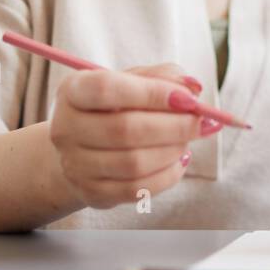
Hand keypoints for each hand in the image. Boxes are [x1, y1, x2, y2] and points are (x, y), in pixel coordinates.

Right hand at [49, 64, 219, 209]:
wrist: (84, 147)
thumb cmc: (115, 106)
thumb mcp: (134, 80)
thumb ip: (164, 77)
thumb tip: (193, 88)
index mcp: (73, 90)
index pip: (107, 89)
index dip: (152, 93)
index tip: (188, 98)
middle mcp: (65, 128)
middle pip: (125, 129)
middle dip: (175, 126)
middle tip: (203, 122)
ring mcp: (75, 165)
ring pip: (133, 163)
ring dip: (173, 150)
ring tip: (188, 140)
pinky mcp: (91, 193)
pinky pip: (136, 189)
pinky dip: (168, 175)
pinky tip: (178, 160)